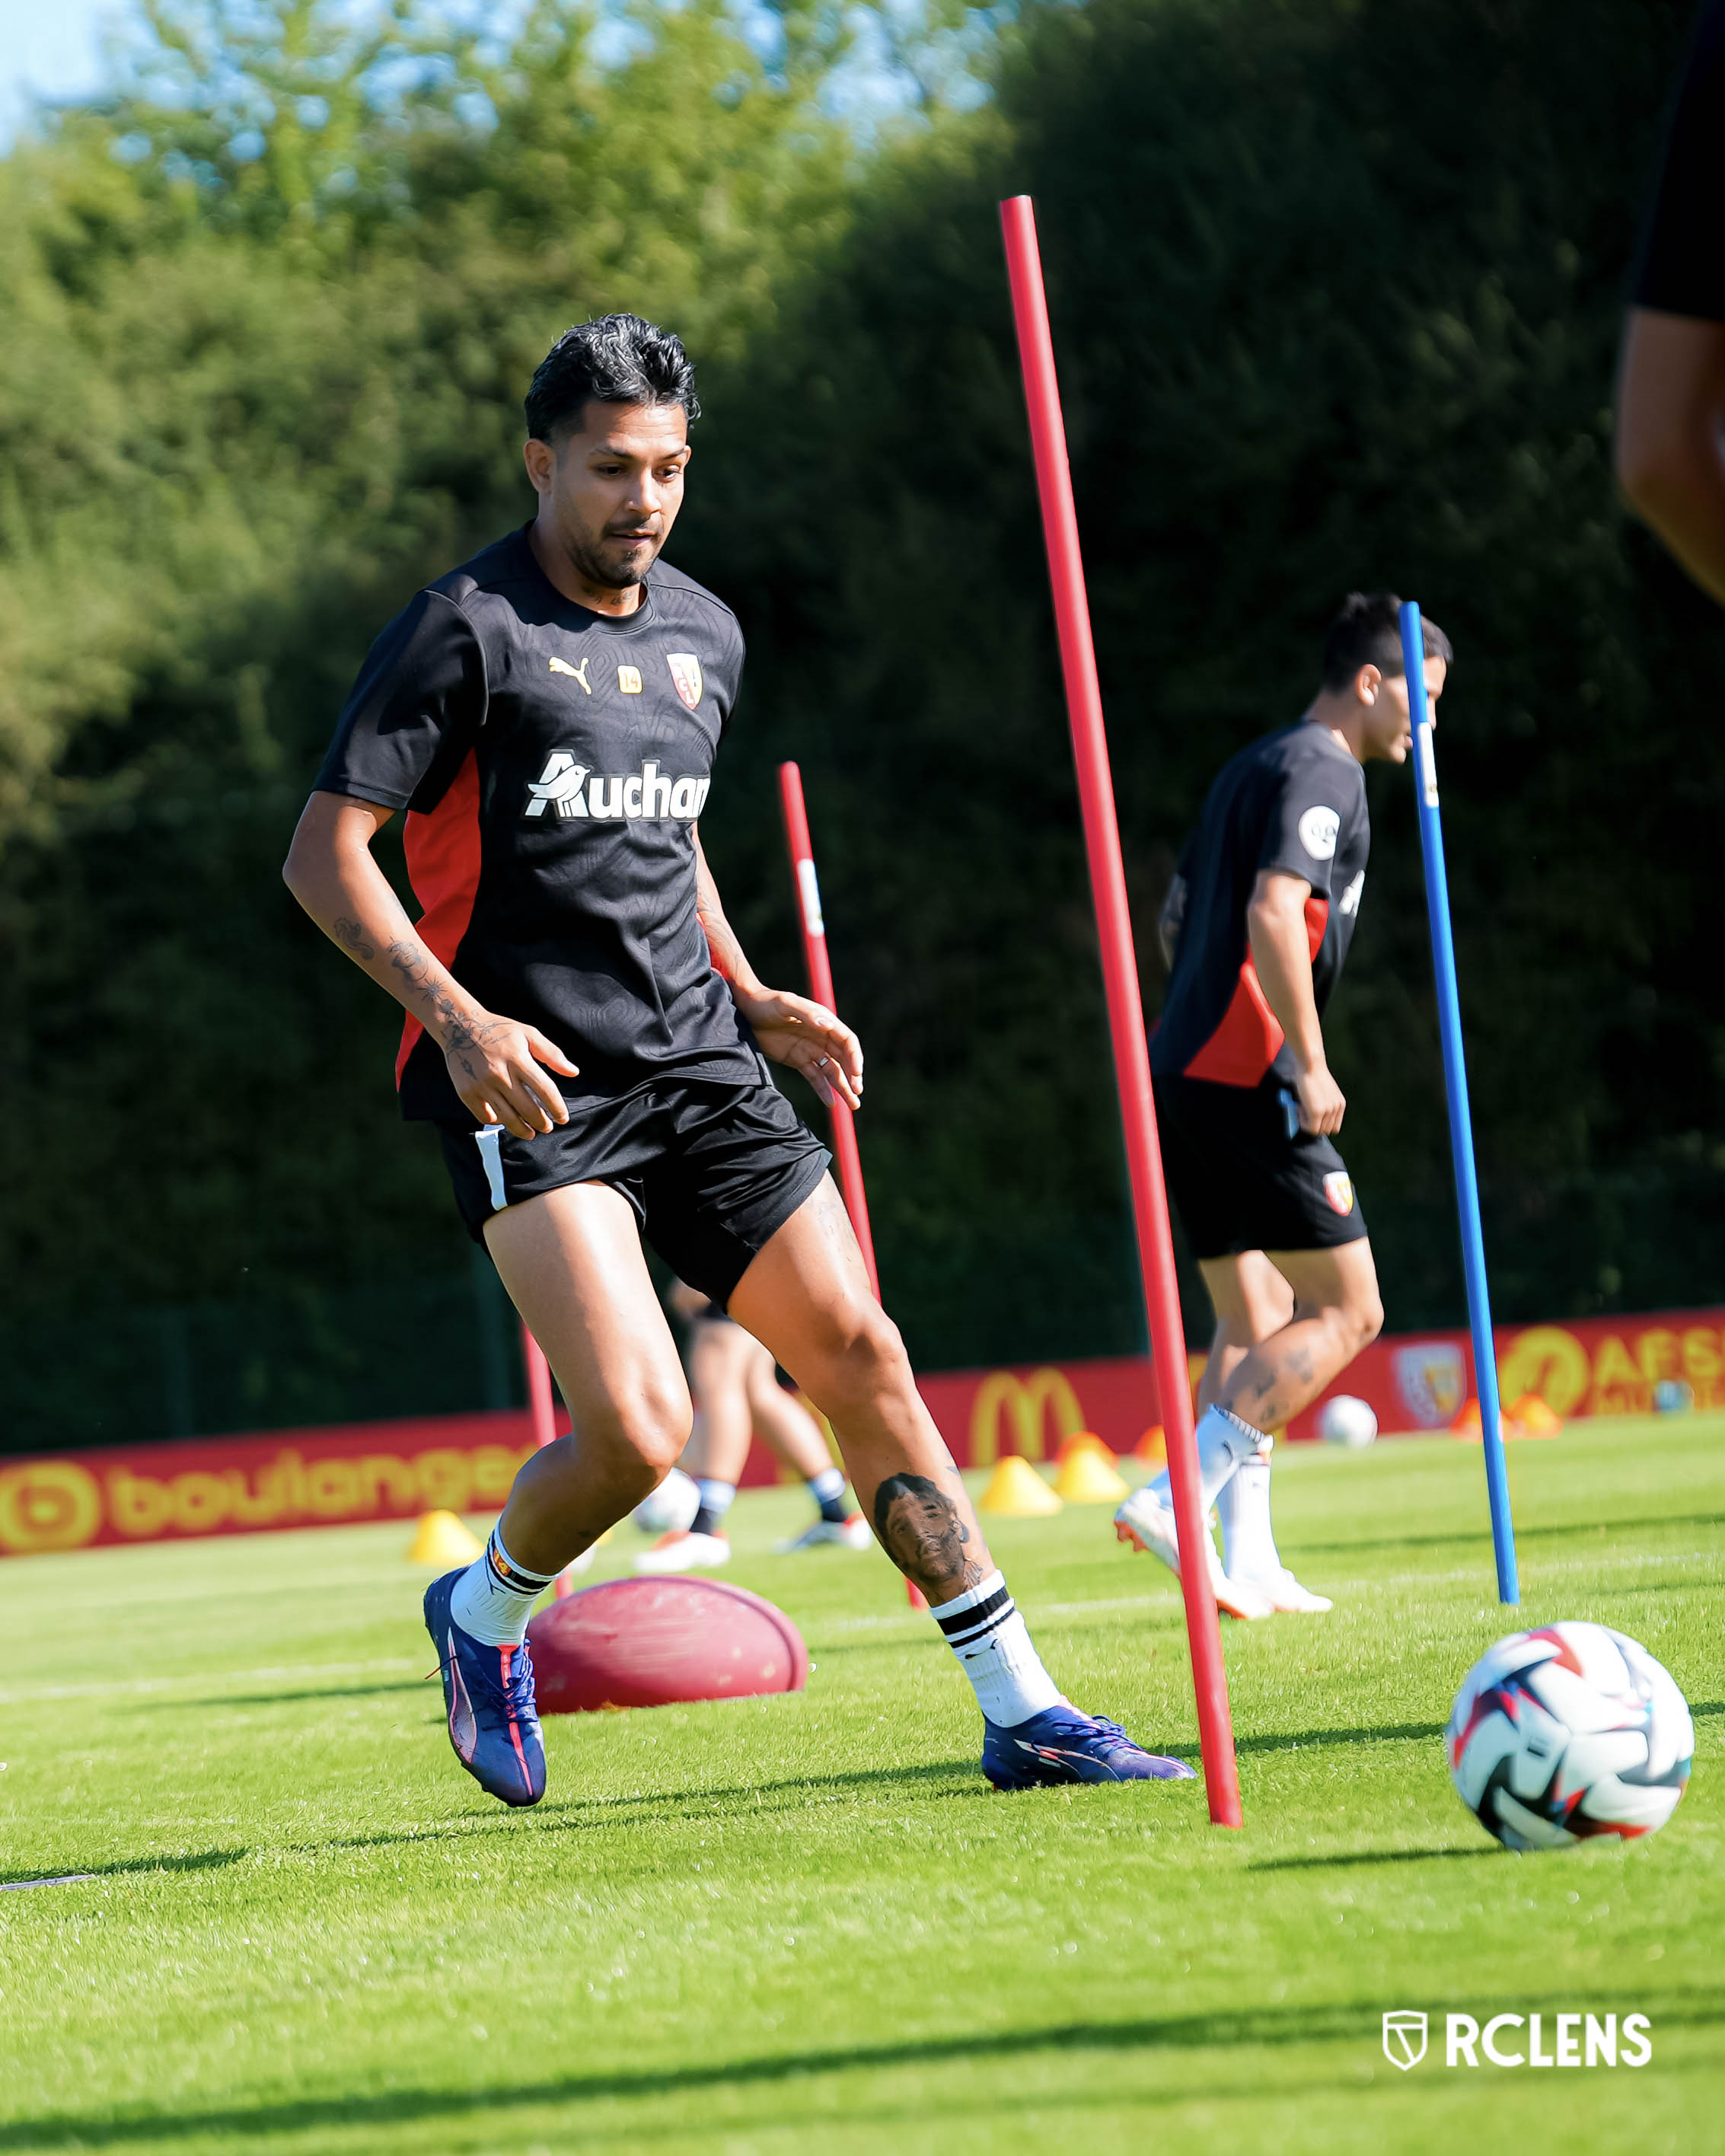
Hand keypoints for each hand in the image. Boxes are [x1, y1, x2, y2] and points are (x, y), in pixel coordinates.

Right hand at [442, 1011, 579, 1137]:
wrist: (459, 1026)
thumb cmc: (499, 1030)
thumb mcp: (528, 1034)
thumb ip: (552, 1054)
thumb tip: (574, 1072)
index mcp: (518, 1059)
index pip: (545, 1089)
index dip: (557, 1107)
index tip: (563, 1118)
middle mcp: (500, 1074)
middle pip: (527, 1109)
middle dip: (542, 1123)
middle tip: (548, 1127)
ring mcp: (482, 1085)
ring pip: (507, 1118)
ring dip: (522, 1130)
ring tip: (531, 1133)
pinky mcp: (467, 1093)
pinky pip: (485, 1116)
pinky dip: (497, 1122)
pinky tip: (505, 1120)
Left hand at [734, 987, 863, 1110]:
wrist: (745, 1011)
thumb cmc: (766, 1003)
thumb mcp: (785, 1004)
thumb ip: (807, 1013)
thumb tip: (827, 1026)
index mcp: (824, 1021)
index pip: (847, 1041)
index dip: (855, 1058)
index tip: (856, 1074)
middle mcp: (822, 1037)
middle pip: (844, 1059)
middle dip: (852, 1076)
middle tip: (857, 1093)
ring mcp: (811, 1050)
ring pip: (832, 1072)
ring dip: (843, 1087)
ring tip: (853, 1105)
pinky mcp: (799, 1060)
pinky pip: (815, 1078)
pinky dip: (823, 1091)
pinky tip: (831, 1103)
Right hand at [1294, 1061, 1345, 1136]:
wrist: (1310, 1063)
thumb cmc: (1311, 1073)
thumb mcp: (1320, 1091)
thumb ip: (1320, 1105)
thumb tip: (1308, 1119)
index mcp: (1340, 1104)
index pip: (1334, 1126)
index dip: (1320, 1124)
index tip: (1310, 1117)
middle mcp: (1337, 1108)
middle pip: (1325, 1130)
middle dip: (1312, 1124)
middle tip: (1301, 1111)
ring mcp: (1328, 1110)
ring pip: (1317, 1130)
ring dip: (1306, 1122)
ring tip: (1300, 1107)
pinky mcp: (1317, 1111)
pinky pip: (1310, 1128)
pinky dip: (1302, 1123)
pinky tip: (1298, 1109)